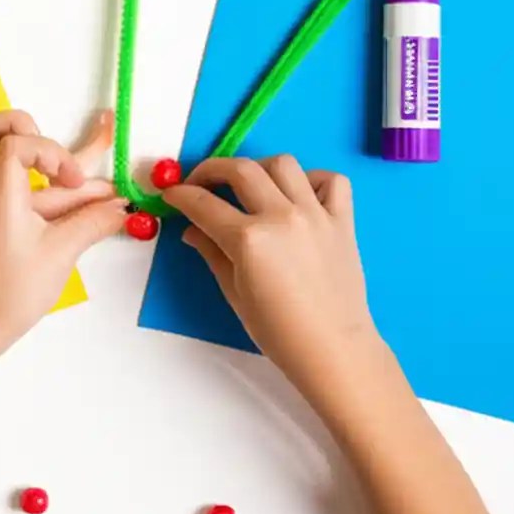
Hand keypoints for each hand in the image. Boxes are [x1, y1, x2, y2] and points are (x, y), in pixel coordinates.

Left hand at [0, 110, 126, 344]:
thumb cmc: (15, 291)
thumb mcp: (62, 252)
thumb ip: (93, 221)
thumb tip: (123, 205)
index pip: (21, 143)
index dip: (55, 154)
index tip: (75, 182)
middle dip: (29, 130)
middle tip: (56, 158)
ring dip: (15, 143)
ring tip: (48, 163)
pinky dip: (4, 165)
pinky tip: (29, 179)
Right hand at [163, 155, 377, 385]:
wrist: (332, 349)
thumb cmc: (277, 331)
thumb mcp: (234, 293)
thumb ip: (211, 252)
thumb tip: (192, 229)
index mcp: (249, 239)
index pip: (203, 204)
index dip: (180, 195)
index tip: (171, 194)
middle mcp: (281, 216)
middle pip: (240, 170)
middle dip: (210, 170)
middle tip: (200, 184)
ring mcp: (315, 214)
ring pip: (283, 164)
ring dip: (259, 168)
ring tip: (249, 186)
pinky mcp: (342, 220)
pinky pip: (331, 181)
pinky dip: (312, 180)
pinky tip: (298, 196)